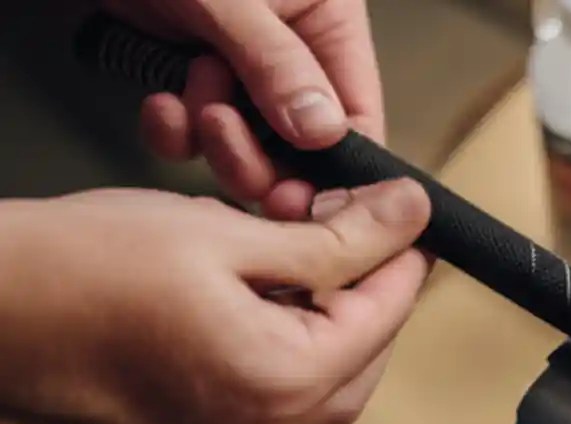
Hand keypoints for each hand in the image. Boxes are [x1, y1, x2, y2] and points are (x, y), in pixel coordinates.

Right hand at [0, 179, 429, 423]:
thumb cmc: (80, 267)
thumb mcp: (226, 235)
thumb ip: (332, 238)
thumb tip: (407, 217)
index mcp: (279, 381)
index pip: (384, 315)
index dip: (403, 256)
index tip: (404, 213)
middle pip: (363, 360)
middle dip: (372, 293)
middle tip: (353, 230)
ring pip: (322, 380)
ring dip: (331, 318)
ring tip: (302, 253)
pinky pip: (272, 391)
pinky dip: (287, 341)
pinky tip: (263, 291)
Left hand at [102, 0, 383, 219]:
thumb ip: (278, 65)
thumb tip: (323, 132)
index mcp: (329, 23)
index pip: (355, 116)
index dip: (333, 168)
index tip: (300, 198)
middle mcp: (294, 52)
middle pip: (300, 146)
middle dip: (258, 155)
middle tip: (224, 133)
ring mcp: (243, 71)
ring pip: (247, 148)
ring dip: (210, 138)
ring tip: (191, 90)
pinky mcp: (194, 81)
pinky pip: (196, 135)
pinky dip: (173, 131)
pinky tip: (160, 101)